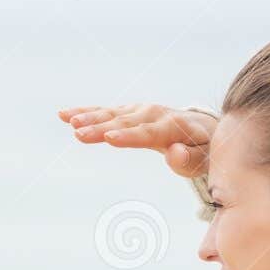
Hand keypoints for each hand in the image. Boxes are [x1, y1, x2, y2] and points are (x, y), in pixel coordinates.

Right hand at [57, 104, 215, 177]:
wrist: (203, 128)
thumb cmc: (204, 149)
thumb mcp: (205, 159)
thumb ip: (190, 159)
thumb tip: (174, 153)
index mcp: (172, 126)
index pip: (147, 133)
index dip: (128, 136)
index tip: (109, 138)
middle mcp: (153, 114)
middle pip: (123, 122)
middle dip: (101, 127)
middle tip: (79, 133)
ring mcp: (139, 111)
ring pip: (111, 114)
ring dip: (89, 117)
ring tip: (68, 120)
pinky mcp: (129, 112)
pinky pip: (105, 112)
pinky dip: (85, 112)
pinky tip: (64, 115)